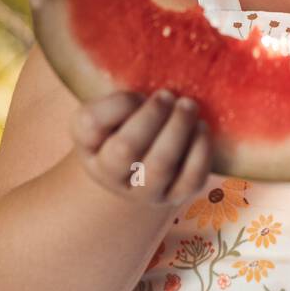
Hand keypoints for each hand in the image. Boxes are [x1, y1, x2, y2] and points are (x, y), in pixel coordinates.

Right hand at [69, 89, 211, 204]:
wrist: (145, 163)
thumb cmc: (129, 124)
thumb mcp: (115, 108)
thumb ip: (122, 100)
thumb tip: (158, 102)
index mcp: (89, 145)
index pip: (92, 124)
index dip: (119, 104)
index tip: (139, 94)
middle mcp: (110, 175)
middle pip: (125, 148)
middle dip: (152, 116)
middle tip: (168, 95)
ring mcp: (143, 191)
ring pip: (160, 166)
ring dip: (177, 130)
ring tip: (188, 106)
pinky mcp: (176, 196)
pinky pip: (191, 178)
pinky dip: (200, 149)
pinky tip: (200, 127)